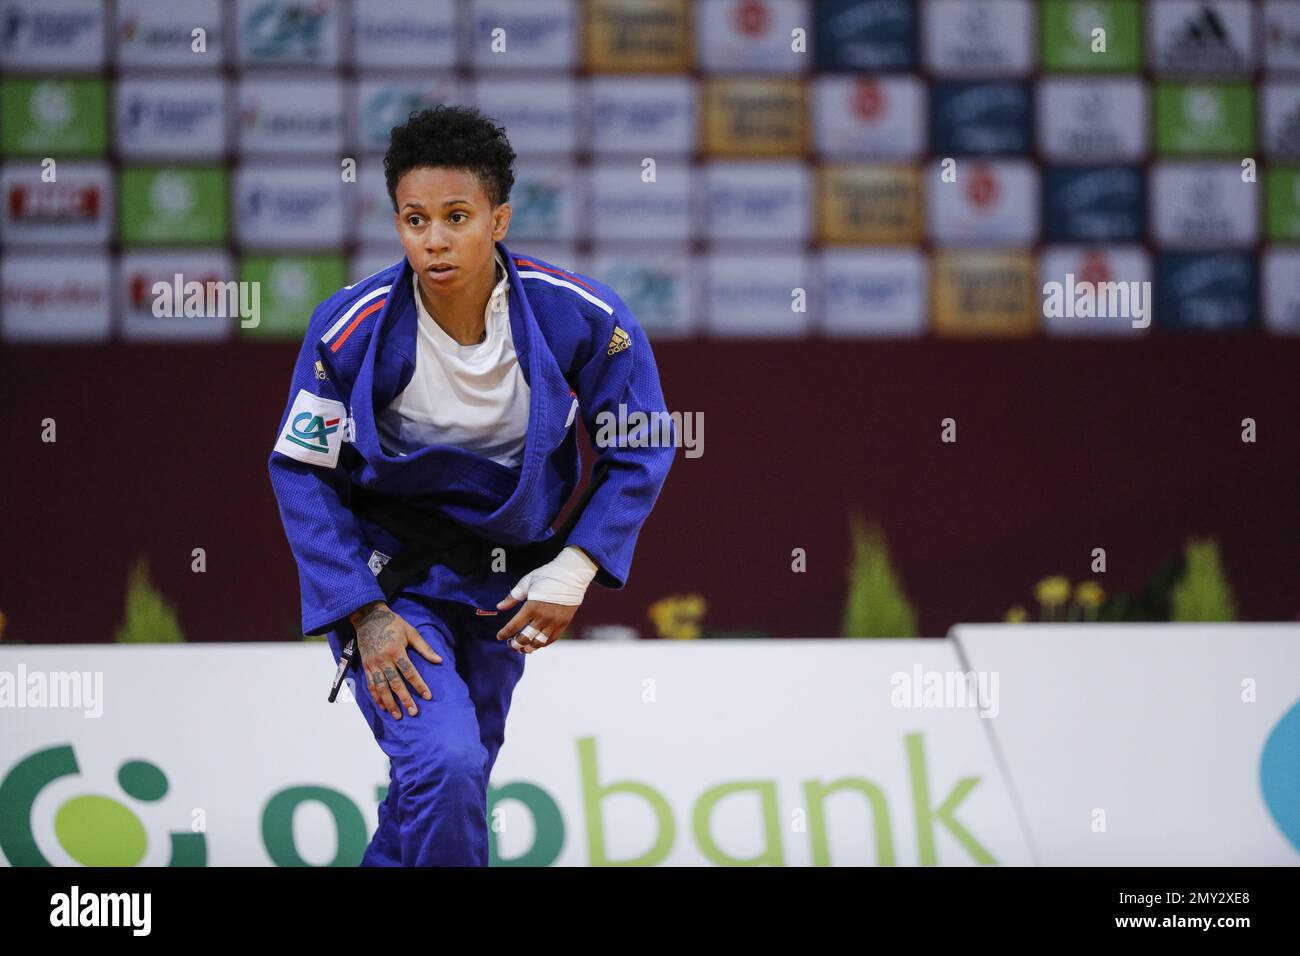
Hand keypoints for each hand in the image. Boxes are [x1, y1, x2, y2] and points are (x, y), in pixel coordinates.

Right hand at [349, 601, 441, 718]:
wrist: (368, 617)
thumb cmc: (393, 623)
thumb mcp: (411, 632)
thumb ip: (424, 648)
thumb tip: (439, 660)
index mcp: (396, 651)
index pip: (409, 672)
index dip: (419, 685)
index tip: (427, 696)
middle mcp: (383, 660)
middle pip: (395, 683)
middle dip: (405, 699)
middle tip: (413, 712)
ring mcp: (373, 664)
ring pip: (381, 688)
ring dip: (389, 703)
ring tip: (398, 715)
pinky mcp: (366, 666)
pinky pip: (371, 684)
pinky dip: (376, 697)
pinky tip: (382, 706)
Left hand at [494, 547, 597, 652]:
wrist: (572, 575)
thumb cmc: (547, 576)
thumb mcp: (526, 582)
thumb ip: (512, 597)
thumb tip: (499, 607)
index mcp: (531, 607)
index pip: (513, 626)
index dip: (504, 634)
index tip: (499, 636)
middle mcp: (542, 618)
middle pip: (525, 638)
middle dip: (515, 643)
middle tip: (510, 644)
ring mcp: (554, 622)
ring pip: (538, 643)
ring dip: (528, 648)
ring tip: (522, 649)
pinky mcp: (563, 624)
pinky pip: (551, 640)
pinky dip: (542, 644)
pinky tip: (536, 644)